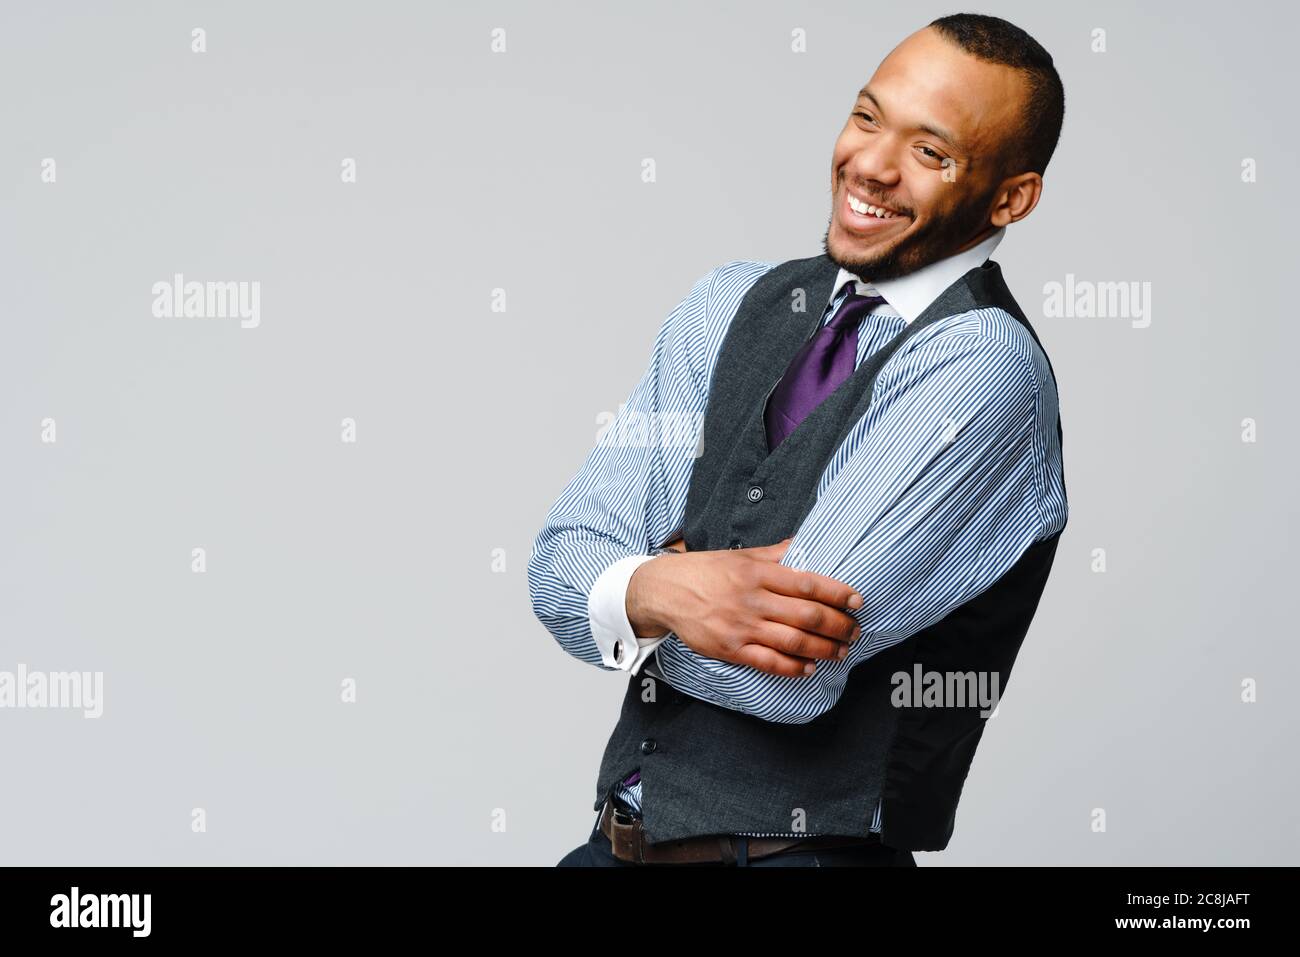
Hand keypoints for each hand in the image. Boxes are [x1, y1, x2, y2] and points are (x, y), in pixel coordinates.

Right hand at [627, 536, 862, 677]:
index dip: (837, 593)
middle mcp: (752, 600)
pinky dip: (793, 668)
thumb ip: (776, 554)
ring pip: (793, 642)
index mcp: (758, 573)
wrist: (665, 591)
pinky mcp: (730, 649)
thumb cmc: (707, 571)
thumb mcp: (741, 555)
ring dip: (824, 649)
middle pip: (806, 616)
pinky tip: (810, 668)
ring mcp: (741, 627)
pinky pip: (769, 662)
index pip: (807, 583)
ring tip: (841, 651)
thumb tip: (806, 544)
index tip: (857, 601)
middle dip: (837, 625)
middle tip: (854, 630)